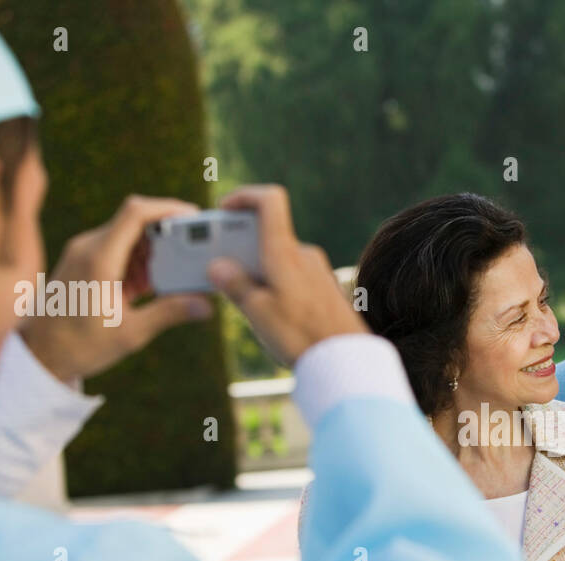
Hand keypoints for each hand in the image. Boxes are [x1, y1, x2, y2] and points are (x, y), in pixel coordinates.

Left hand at [19, 195, 212, 380]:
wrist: (39, 353)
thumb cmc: (80, 345)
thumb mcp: (130, 333)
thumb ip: (169, 313)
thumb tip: (205, 305)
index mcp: (98, 259)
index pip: (136, 213)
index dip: (168, 208)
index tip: (194, 216)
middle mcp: (89, 247)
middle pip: (136, 221)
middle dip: (167, 233)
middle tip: (192, 252)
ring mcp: (84, 252)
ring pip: (129, 234)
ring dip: (154, 249)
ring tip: (171, 276)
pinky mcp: (84, 261)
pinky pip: (118, 248)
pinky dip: (140, 260)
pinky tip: (149, 285)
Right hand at [206, 185, 366, 365]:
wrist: (346, 361)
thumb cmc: (301, 336)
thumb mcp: (258, 312)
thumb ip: (235, 285)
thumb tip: (218, 266)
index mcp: (285, 252)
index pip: (270, 200)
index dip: (245, 196)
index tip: (225, 209)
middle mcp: (305, 255)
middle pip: (269, 236)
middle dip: (242, 249)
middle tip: (222, 271)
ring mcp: (318, 272)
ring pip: (280, 260)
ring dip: (259, 271)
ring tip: (245, 302)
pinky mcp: (326, 289)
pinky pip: (294, 277)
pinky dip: (276, 284)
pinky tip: (272, 314)